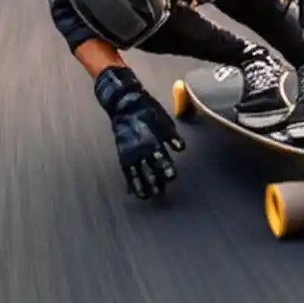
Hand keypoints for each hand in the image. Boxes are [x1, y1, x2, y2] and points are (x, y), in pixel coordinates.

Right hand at [93, 66, 185, 198]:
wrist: (125, 105)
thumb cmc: (147, 112)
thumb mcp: (164, 121)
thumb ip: (172, 136)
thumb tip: (180, 149)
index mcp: (152, 140)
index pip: (160, 158)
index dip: (166, 168)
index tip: (171, 178)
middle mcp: (140, 149)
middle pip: (148, 169)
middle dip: (154, 181)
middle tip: (160, 193)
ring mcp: (130, 152)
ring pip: (136, 173)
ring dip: (142, 185)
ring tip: (147, 197)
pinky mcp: (122, 154)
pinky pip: (126, 171)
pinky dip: (130, 182)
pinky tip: (132, 192)